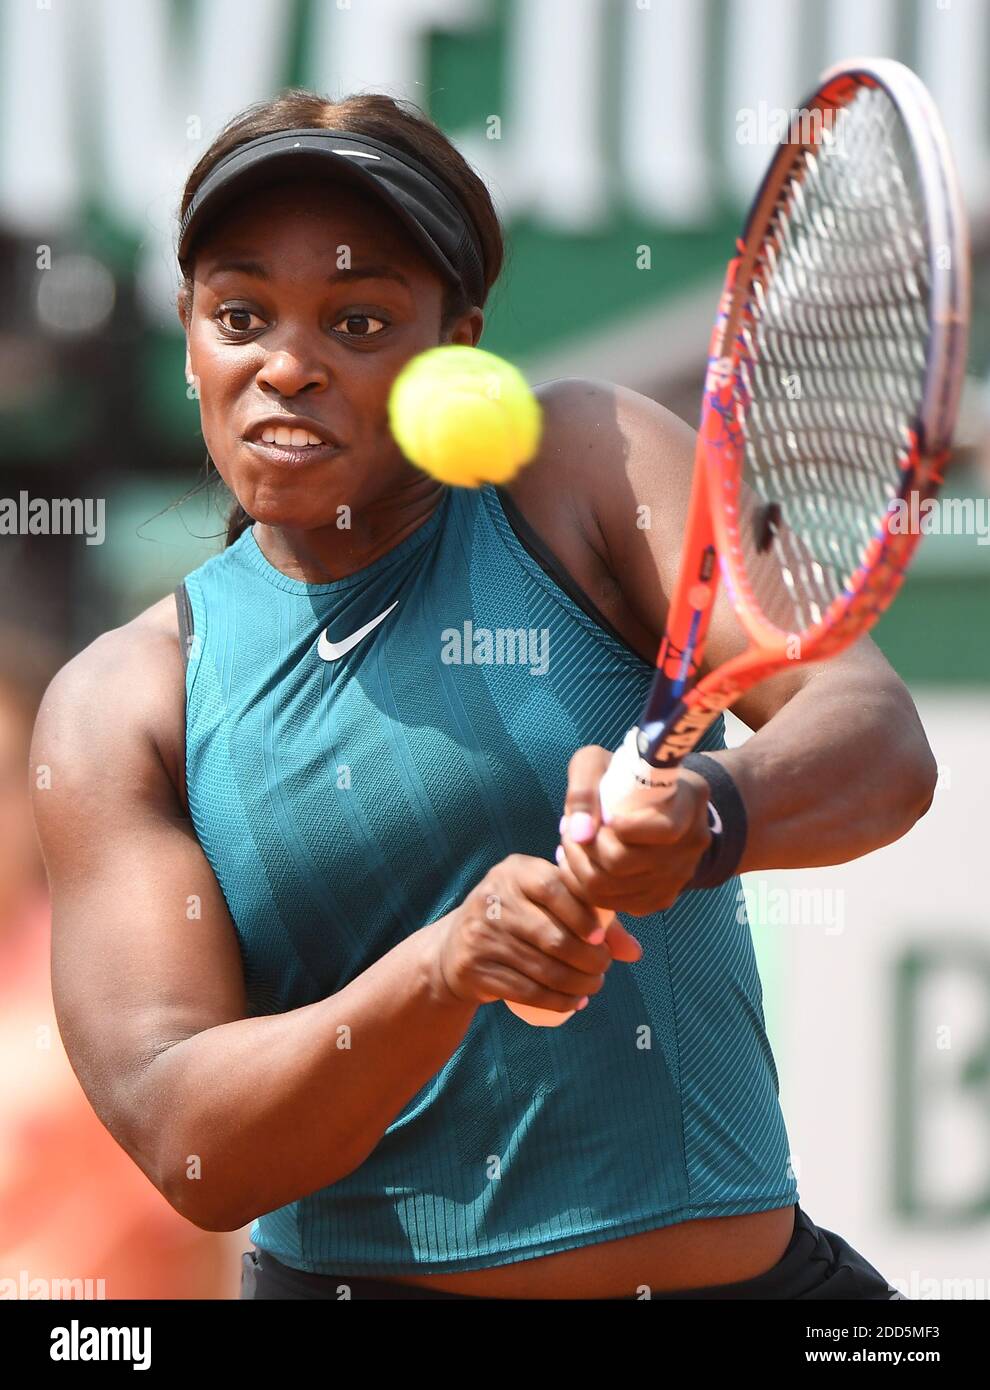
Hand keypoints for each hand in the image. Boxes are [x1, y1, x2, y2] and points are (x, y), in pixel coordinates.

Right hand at [430, 853, 639, 1014]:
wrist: (454, 948)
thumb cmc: (516, 919)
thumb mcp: (544, 904)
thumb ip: (591, 918)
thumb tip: (634, 952)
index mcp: (514, 872)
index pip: (552, 887)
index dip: (581, 914)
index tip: (599, 937)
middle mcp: (493, 898)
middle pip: (551, 935)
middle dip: (587, 959)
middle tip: (602, 969)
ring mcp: (481, 935)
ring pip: (542, 968)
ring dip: (577, 984)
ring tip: (593, 986)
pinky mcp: (475, 969)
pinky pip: (526, 991)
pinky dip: (556, 1001)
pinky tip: (574, 1002)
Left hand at [556, 745, 711, 915]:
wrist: (651, 801)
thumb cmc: (622, 776)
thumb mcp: (599, 762)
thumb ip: (584, 789)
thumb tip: (579, 833)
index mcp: (690, 801)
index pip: (663, 829)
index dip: (621, 827)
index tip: (602, 814)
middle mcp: (693, 842)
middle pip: (623, 863)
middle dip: (584, 847)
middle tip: (570, 830)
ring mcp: (680, 876)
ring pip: (610, 889)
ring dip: (577, 866)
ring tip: (570, 844)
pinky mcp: (661, 898)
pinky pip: (613, 904)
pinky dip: (584, 886)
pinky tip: (579, 863)